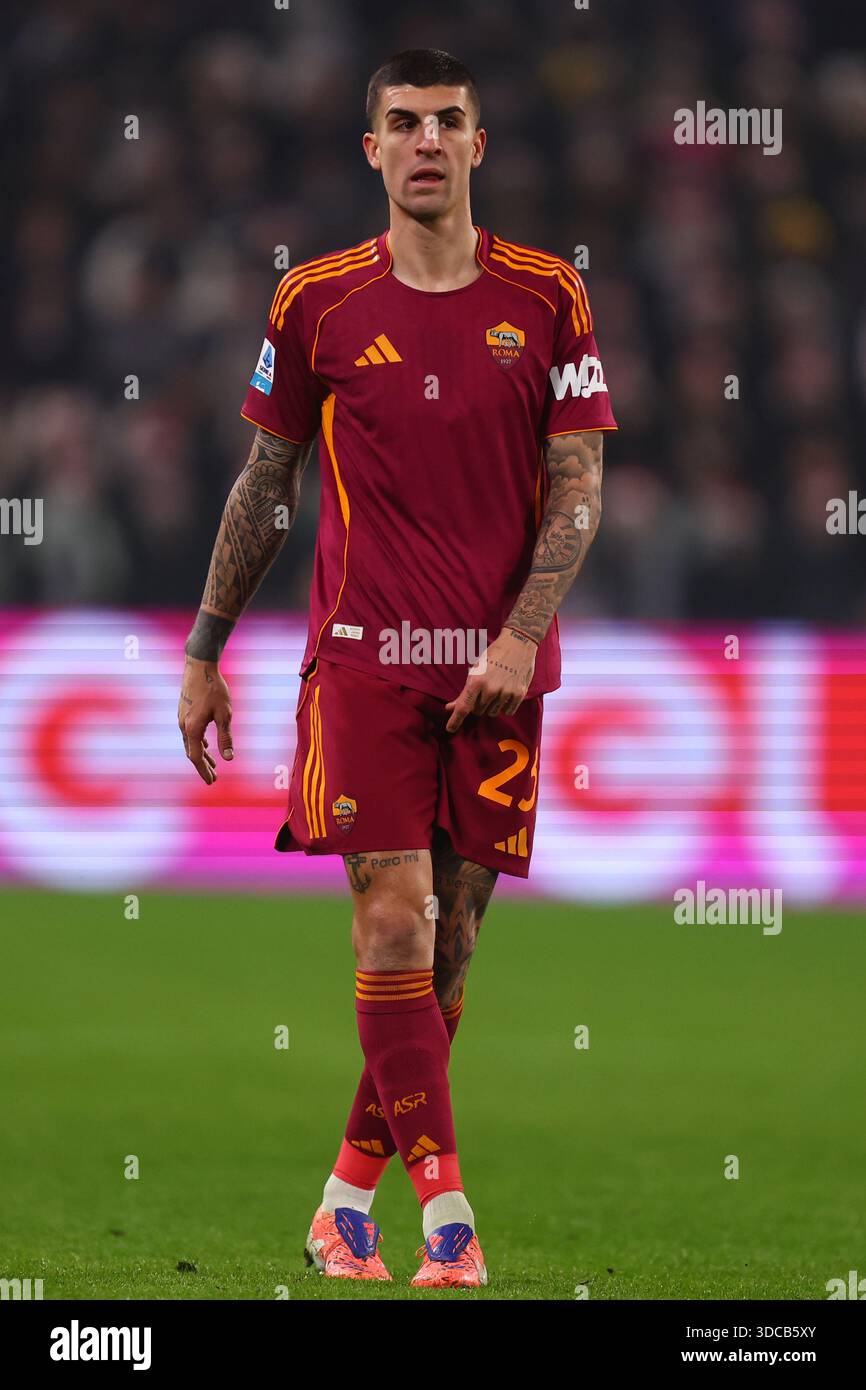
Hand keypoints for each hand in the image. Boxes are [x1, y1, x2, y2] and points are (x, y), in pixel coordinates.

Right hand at [178, 655, 233, 783]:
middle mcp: (183, 726)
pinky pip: (190, 733)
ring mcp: (182, 718)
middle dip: (203, 766)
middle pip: (192, 752)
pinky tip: (206, 745)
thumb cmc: (214, 689)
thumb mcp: (224, 714)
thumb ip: (225, 737)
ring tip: (213, 765)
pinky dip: (198, 743)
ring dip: (201, 755)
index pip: (196, 757)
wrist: (199, 666)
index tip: (211, 782)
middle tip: (213, 779)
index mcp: (192, 729)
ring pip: (191, 742)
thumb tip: (228, 758)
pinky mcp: (185, 712)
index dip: (204, 771)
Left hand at [444, 628, 536, 732]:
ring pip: (493, 713)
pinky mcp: (518, 695)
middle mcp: (490, 690)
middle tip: (483, 692)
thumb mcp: (476, 670)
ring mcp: (505, 693)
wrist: (518, 643)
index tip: (450, 729)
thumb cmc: (493, 655)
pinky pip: (508, 711)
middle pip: (478, 711)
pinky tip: (506, 693)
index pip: (463, 707)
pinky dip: (505, 707)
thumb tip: (450, 708)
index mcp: (476, 681)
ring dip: (492, 706)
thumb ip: (464, 692)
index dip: (455, 720)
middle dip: (478, 706)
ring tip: (496, 689)